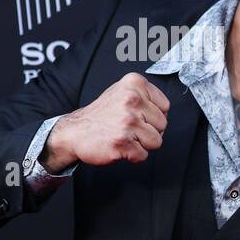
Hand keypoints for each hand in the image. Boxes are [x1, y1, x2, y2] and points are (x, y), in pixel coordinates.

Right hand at [43, 73, 169, 170]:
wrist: (73, 132)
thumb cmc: (102, 115)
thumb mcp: (123, 93)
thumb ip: (146, 97)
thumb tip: (166, 111)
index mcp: (134, 83)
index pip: (165, 106)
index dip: (153, 116)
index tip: (137, 116)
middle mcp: (132, 99)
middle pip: (163, 125)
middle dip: (148, 130)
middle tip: (127, 128)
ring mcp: (127, 121)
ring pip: (156, 141)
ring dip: (141, 144)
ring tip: (124, 136)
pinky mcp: (122, 142)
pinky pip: (143, 155)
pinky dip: (132, 156)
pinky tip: (118, 145)